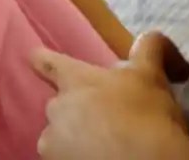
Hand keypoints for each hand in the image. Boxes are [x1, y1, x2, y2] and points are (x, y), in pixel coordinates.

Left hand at [32, 32, 188, 159]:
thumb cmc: (150, 118)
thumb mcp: (153, 77)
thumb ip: (146, 53)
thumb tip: (151, 40)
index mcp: (77, 80)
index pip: (48, 62)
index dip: (43, 61)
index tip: (35, 59)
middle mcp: (56, 107)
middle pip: (61, 105)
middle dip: (78, 112)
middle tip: (108, 123)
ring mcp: (50, 140)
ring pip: (60, 136)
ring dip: (76, 140)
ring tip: (107, 148)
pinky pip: (61, 159)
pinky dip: (74, 159)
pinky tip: (100, 159)